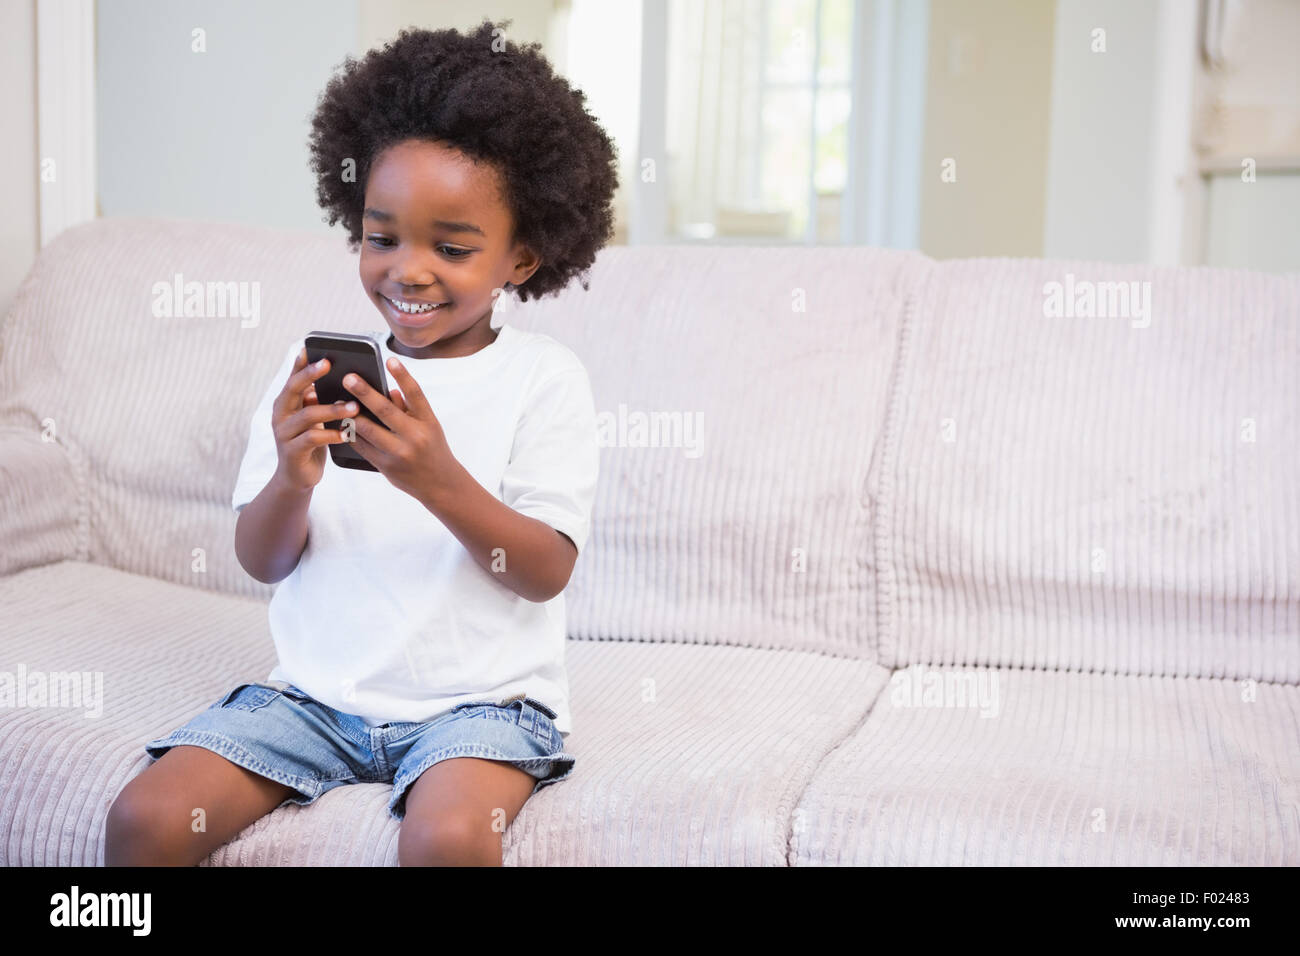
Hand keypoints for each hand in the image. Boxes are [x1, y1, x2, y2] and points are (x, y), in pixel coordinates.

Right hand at [271, 349, 356, 492]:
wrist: (297, 477)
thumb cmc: (311, 442)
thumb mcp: (313, 417)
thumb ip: (318, 399)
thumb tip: (341, 376)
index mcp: (286, 402)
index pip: (293, 377)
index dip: (302, 363)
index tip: (312, 347)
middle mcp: (281, 414)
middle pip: (293, 389)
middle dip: (311, 374)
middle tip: (329, 365)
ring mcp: (284, 433)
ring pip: (308, 415)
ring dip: (332, 409)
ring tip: (353, 407)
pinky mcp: (292, 451)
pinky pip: (313, 439)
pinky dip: (331, 435)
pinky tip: (347, 434)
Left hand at [340, 357, 457, 500]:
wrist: (440, 484)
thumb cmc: (432, 448)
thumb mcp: (428, 426)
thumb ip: (410, 407)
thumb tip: (390, 391)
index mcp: (427, 422)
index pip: (415, 394)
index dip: (402, 376)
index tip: (389, 360)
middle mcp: (414, 437)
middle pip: (385, 411)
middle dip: (364, 393)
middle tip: (348, 378)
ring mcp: (398, 453)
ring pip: (368, 430)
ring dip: (350, 415)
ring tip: (338, 401)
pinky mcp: (386, 467)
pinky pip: (363, 447)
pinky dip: (351, 434)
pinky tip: (341, 423)